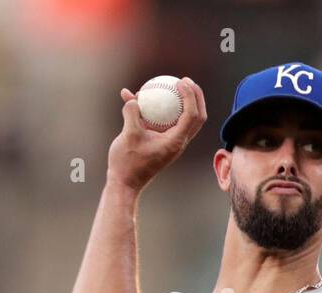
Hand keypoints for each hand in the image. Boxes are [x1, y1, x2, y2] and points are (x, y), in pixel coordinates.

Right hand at [107, 77, 207, 192]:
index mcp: (176, 142)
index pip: (192, 115)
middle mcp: (178, 142)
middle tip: (186, 80)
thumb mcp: (128, 135)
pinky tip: (137, 97)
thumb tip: (133, 98)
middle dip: (195, 96)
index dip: (191, 96)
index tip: (181, 82)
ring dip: (181, 101)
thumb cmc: (127, 162)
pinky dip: (157, 110)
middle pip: (196, 117)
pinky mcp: (161, 143)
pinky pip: (164, 122)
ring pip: (182, 119)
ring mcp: (171, 143)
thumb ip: (132, 114)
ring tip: (173, 84)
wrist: (125, 183)